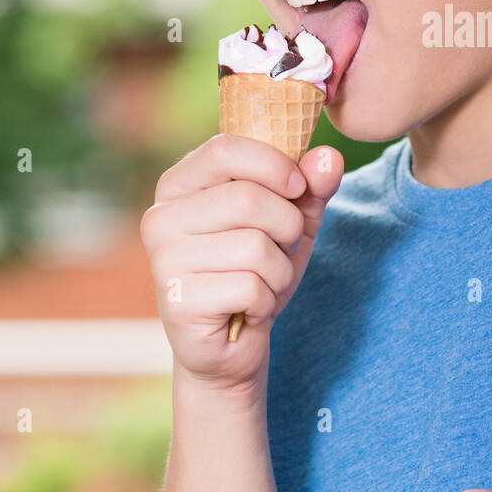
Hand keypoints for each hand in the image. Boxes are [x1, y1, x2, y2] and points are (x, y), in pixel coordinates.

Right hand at [141, 134, 343, 397]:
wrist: (235, 343)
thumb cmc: (258, 269)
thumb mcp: (292, 221)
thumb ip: (312, 186)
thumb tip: (330, 157)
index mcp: (179, 184)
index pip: (223, 149)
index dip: (273, 164)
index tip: (297, 186)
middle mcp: (161, 217)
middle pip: (247, 199)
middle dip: (286, 226)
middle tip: (281, 249)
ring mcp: (164, 261)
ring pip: (254, 246)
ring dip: (279, 269)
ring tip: (262, 282)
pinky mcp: (178, 302)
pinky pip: (250, 287)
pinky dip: (266, 300)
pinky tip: (248, 309)